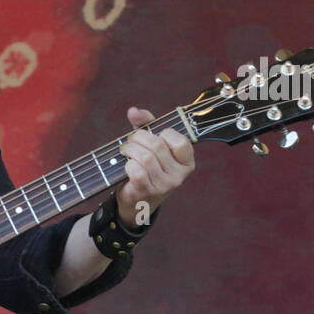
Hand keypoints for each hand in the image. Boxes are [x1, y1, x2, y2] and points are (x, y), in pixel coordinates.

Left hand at [115, 107, 193, 226]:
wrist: (137, 201)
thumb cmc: (147, 168)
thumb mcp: (151, 144)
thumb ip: (146, 124)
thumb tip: (133, 111)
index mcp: (187, 162)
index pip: (180, 141)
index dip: (162, 133)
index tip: (153, 135)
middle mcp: (180, 175)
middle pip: (157, 146)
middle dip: (139, 138)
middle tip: (130, 141)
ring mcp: (165, 185)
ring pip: (146, 158)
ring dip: (130, 150)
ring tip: (126, 151)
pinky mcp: (148, 192)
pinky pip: (137, 171)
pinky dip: (128, 164)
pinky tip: (127, 165)